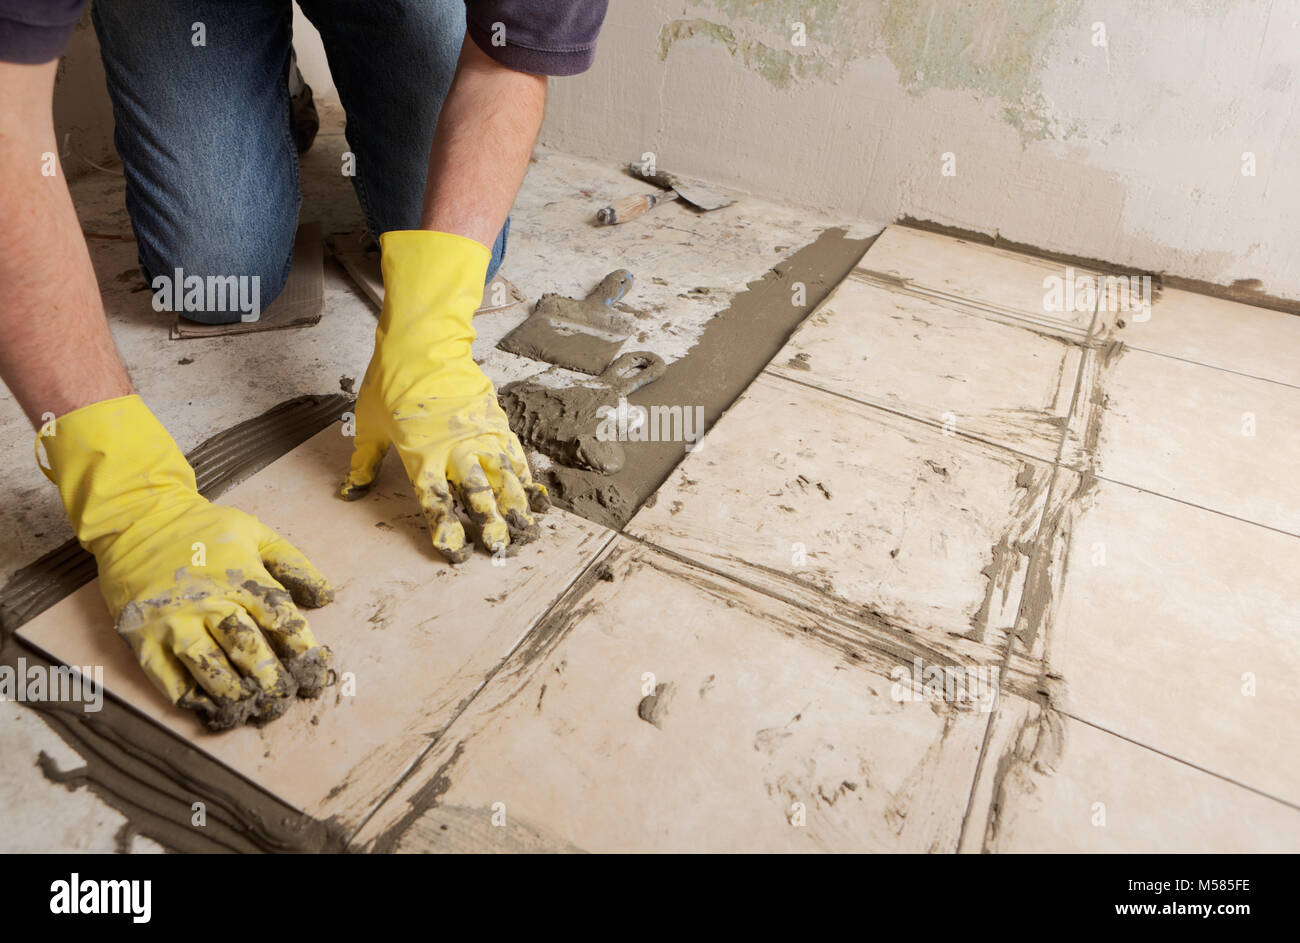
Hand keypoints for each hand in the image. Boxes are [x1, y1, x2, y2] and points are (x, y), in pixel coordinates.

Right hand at [40, 396, 332, 729]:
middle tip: (284, 700)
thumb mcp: (257, 533)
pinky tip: (206, 708)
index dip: (303, 652)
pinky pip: (166, 675)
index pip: (281, 621)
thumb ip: (294, 563)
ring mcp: (174, 620)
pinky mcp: (142, 635)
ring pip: (208, 667)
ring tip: (250, 710)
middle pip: (248, 649)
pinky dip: (188, 696)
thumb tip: (326, 598)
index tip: (315, 675)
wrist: (138, 516)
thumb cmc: (203, 527)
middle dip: (271, 680)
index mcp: (243, 577)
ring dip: (233, 694)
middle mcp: (210, 601)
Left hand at [341, 230, 547, 562]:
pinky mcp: (496, 419)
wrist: (422, 342)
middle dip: (491, 523)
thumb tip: (350, 493)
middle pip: (477, 493)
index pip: (436, 500)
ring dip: (516, 505)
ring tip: (527, 529)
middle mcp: (455, 447)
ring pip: (504, 476)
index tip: (455, 552)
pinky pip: (515, 454)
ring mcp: (480, 433)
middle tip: (502, 548)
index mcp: (421, 454)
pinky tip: (534, 496)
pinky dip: (526, 476)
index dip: (447, 529)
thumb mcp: (369, 424)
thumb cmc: (390, 381)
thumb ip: (364, 462)